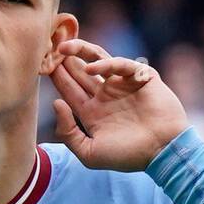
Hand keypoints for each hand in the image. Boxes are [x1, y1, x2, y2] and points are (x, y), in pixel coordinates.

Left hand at [50, 38, 187, 171]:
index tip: (40, 66)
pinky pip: (121, 64)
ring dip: (80, 52)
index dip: (56, 77)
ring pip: (97, 60)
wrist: (163, 151)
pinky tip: (91, 69)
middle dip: (64, 60)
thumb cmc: (128, 156)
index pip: (69, 90)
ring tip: (63, 48)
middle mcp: (105, 95)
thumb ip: (68, 133)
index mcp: (92, 113)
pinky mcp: (140, 76)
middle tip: (47, 47)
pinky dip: (106, 63)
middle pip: (79, 71)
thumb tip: (56, 104)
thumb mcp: (89, 153)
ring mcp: (122, 84)